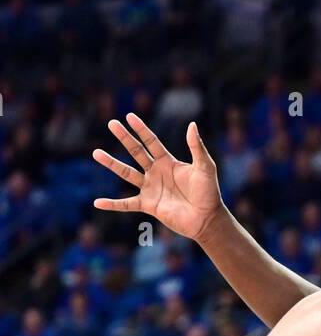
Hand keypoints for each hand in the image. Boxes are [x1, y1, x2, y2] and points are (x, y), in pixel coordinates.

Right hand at [92, 114, 223, 242]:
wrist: (207, 219)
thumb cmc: (209, 192)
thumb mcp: (205, 167)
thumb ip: (196, 147)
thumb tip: (191, 124)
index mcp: (168, 162)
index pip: (151, 142)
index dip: (141, 129)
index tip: (129, 116)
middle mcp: (157, 173)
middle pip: (136, 152)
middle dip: (124, 138)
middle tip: (111, 123)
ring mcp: (151, 189)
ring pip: (127, 174)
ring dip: (112, 163)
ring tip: (96, 153)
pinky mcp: (149, 206)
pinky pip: (127, 204)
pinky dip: (113, 205)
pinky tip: (98, 203)